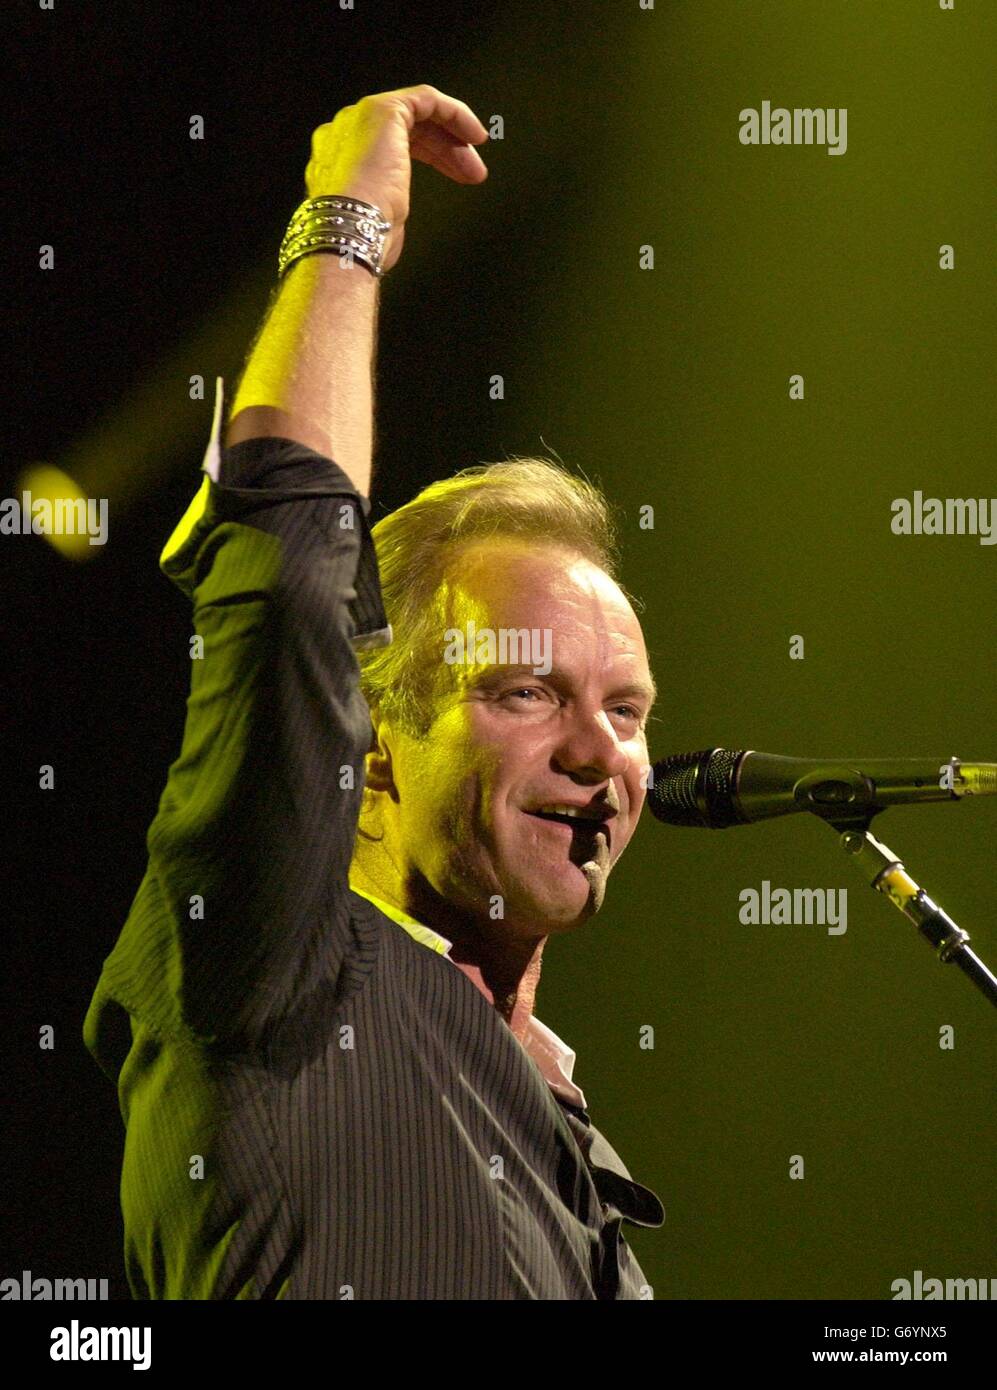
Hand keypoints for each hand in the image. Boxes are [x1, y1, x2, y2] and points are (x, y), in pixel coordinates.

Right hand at [304, 84, 488, 271]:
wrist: (349, 233)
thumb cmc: (363, 238)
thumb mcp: (377, 219)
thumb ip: (384, 203)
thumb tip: (393, 214)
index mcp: (339, 157)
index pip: (392, 145)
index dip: (430, 156)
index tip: (457, 175)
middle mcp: (346, 132)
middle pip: (408, 130)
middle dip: (445, 150)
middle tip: (473, 173)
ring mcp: (361, 118)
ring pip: (418, 115)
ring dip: (453, 138)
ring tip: (476, 168)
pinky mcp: (383, 110)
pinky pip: (426, 98)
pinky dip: (454, 112)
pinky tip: (474, 134)